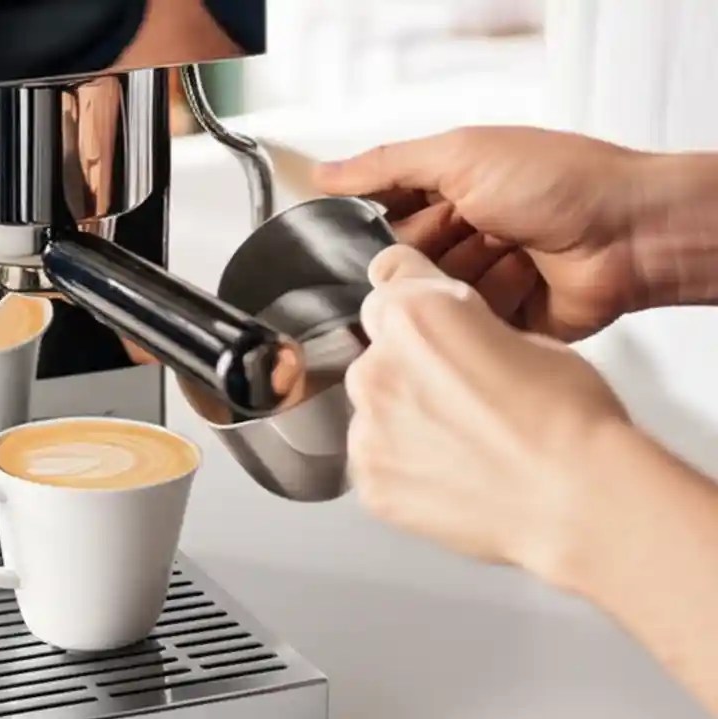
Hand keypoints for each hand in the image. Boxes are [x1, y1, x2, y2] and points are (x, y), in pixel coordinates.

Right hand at [316, 126, 649, 340]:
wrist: (631, 235)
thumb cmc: (562, 181)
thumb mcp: (461, 153)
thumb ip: (388, 166)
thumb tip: (324, 174)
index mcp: (450, 190)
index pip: (382, 214)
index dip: (374, 225)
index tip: (372, 230)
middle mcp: (464, 235)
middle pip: (402, 261)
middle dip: (420, 254)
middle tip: (451, 238)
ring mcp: (484, 280)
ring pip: (430, 298)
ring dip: (460, 279)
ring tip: (503, 253)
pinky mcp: (502, 322)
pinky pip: (464, 329)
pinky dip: (485, 309)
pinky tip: (519, 283)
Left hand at [345, 245, 630, 576]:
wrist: (578, 499)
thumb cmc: (569, 418)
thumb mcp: (524, 335)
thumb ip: (464, 326)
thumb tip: (453, 337)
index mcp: (414, 315)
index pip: (390, 280)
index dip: (418, 298)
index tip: (431, 318)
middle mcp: (375, 365)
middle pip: (377, 349)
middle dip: (409, 362)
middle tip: (460, 393)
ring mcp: (366, 427)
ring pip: (373, 406)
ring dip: (402, 414)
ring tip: (460, 440)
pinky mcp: (369, 478)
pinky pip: (376, 458)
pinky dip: (402, 462)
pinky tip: (450, 473)